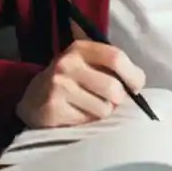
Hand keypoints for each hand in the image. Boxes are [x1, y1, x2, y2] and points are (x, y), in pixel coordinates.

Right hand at [16, 40, 145, 128]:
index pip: (116, 57)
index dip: (133, 75)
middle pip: (113, 88)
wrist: (33, 98)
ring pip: (104, 109)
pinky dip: (87, 122)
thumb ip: (112, 67)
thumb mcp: (87, 64)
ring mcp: (58, 86)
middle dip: (117, 99)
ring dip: (101, 112)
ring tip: (87, 106)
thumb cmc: (71, 80)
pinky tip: (75, 114)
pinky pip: (88, 121)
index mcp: (80, 48)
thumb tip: (138, 83)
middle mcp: (67, 64)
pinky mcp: (53, 109)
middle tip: (107, 100)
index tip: (136, 87)